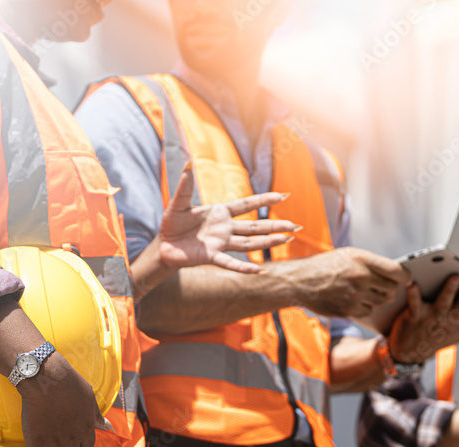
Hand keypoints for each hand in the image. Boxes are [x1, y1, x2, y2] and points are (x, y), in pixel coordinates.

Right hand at [16, 354, 110, 446]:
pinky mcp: (36, 441)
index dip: (78, 444)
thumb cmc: (69, 384)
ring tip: (44, 445)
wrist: (46, 378)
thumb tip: (108, 427)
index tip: (70, 438)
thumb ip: (97, 415)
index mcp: (86, 429)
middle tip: (55, 440)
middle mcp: (72, 439)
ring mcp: (54, 442)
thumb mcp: (89, 397)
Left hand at [158, 165, 299, 273]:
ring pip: (249, 243)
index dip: (264, 200)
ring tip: (287, 240)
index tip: (283, 196)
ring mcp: (220, 244)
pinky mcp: (211, 257)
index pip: (247, 205)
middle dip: (275, 225)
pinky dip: (244, 268)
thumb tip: (188, 163)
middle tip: (296, 225)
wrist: (163, 246)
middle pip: (255, 226)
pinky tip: (260, 270)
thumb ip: (185, 187)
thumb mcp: (178, 203)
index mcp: (220, 212)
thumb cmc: (172, 224)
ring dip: (267, 242)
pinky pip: (230, 263)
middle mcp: (225, 228)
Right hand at [287, 247, 411, 317]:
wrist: (299, 281)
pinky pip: (367, 312)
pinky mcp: (348, 310)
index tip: (407, 279)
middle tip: (384, 288)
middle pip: (391, 290)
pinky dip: (364, 308)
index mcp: (362, 259)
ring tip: (365, 292)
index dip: (406, 277)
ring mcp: (354, 295)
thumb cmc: (324, 266)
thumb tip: (394, 276)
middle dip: (390, 290)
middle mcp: (360, 277)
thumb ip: (370, 264)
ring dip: (377, 299)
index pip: (396, 271)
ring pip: (380, 302)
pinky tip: (354, 300)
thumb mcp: (348, 255)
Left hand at [389, 274, 458, 362]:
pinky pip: (414, 305)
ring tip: (455, 277)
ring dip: (449, 290)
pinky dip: (413, 296)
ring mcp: (432, 318)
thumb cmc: (435, 340)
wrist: (408, 355)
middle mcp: (449, 319)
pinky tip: (413, 285)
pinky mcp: (414, 317)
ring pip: (443, 302)